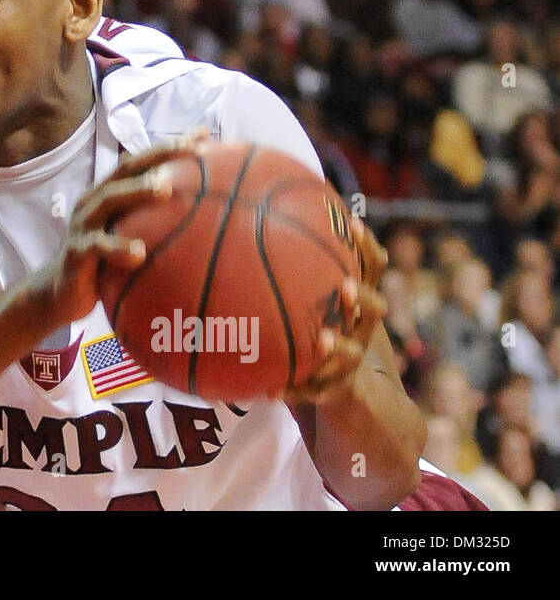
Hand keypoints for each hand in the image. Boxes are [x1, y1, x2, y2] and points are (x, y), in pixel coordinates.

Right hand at [44, 130, 209, 328]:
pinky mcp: (75, 254)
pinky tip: (138, 254)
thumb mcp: (128, 238)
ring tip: (165, 188)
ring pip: (109, 200)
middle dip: (158, 156)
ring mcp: (83, 225)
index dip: (170, 146)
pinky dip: (116, 248)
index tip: (204, 135)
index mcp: (109, 193)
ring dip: (137, 191)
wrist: (57, 294)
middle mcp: (94, 202)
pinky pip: (96, 247)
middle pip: (126, 169)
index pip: (142, 162)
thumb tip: (210, 222)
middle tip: (191, 151)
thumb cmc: (103, 264)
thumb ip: (156, 225)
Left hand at [280, 214, 387, 405]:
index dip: (366, 250)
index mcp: (356, 309)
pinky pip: (316, 394)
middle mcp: (361, 334)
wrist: (357, 407)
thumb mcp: (320, 309)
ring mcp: (352, 365)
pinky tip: (270, 394)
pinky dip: (293, 393)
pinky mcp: (338, 394)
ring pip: (351, 355)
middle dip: (362, 299)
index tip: (353, 223)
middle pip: (373, 313)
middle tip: (347, 287)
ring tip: (323, 340)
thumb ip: (299, 278)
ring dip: (337, 347)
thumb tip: (257, 232)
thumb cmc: (327, 345)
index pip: (371, 274)